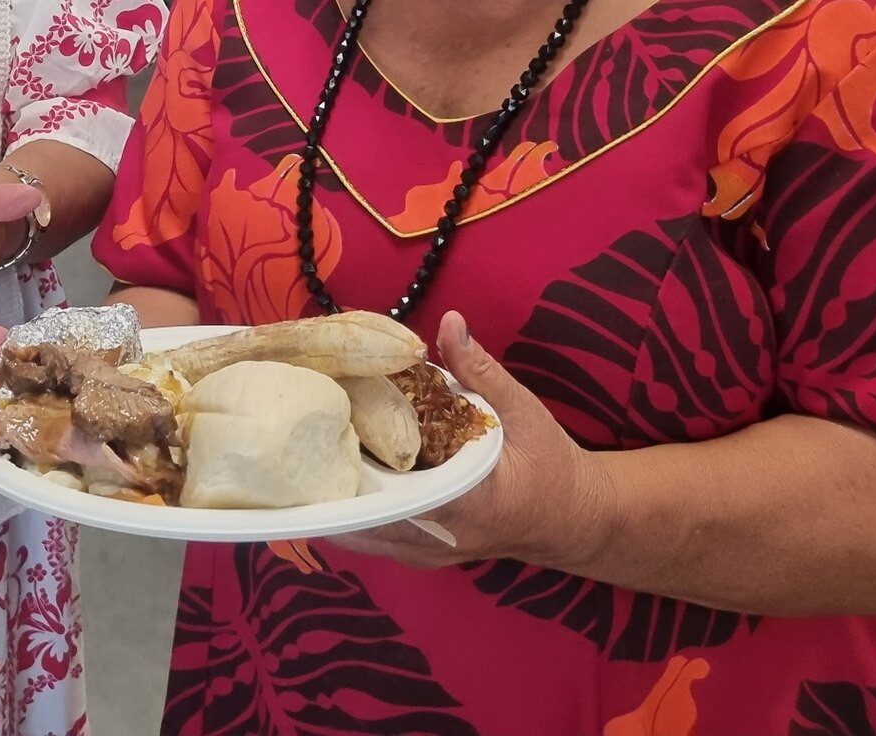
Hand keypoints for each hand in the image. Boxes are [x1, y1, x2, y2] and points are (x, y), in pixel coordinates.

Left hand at [319, 312, 616, 569]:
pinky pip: (371, 534)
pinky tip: (331, 472)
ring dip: (333, 497)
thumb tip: (449, 322)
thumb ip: (482, 371)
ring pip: (359, 532)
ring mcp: (424, 552)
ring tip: (305, 451)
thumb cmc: (553, 469)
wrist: (576, 520)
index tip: (321, 432)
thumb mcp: (524, 413)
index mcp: (462, 506)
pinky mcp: (419, 551)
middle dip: (327, 482)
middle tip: (298, 437)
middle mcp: (436, 538)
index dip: (350, 467)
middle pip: (361, 518)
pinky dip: (349, 508)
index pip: (391, 496)